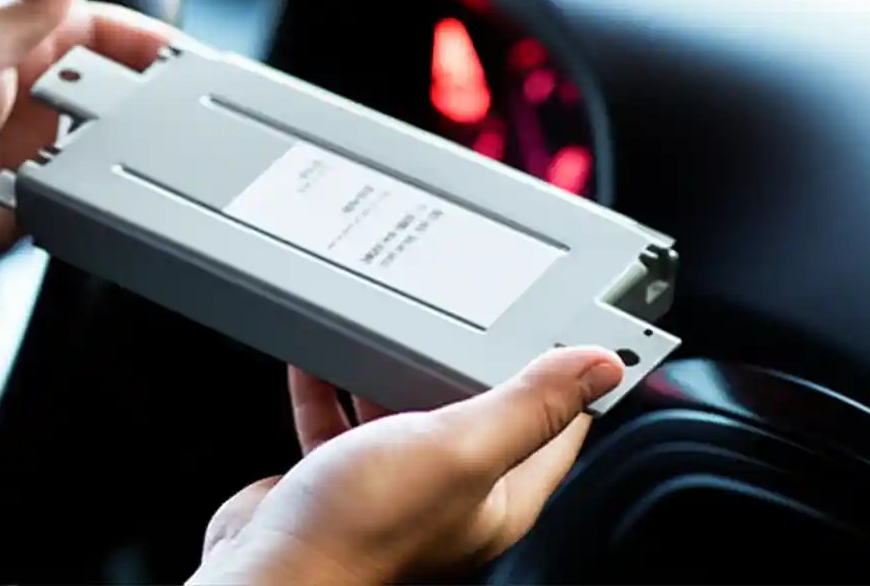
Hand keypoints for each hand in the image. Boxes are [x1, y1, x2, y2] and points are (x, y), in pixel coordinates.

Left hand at [0, 0, 175, 290]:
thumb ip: (28, 9)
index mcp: (15, 48)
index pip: (99, 29)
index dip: (144, 39)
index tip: (183, 55)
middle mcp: (28, 97)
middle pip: (113, 85)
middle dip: (148, 93)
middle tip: (182, 107)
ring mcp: (33, 151)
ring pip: (107, 143)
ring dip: (127, 146)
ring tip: (149, 151)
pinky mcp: (34, 200)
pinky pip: (87, 194)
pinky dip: (103, 192)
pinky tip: (109, 191)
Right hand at [191, 346, 625, 584]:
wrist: (271, 570)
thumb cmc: (363, 529)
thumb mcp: (460, 449)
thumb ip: (527, 406)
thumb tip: (599, 368)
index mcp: (497, 497)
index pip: (556, 432)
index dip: (569, 380)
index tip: (572, 330)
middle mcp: (449, 495)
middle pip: (477, 414)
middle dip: (472, 361)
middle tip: (476, 309)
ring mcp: (392, 488)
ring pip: (407, 413)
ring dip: (399, 369)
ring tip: (394, 324)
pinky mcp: (339, 479)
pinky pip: (343, 420)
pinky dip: (334, 383)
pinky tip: (324, 354)